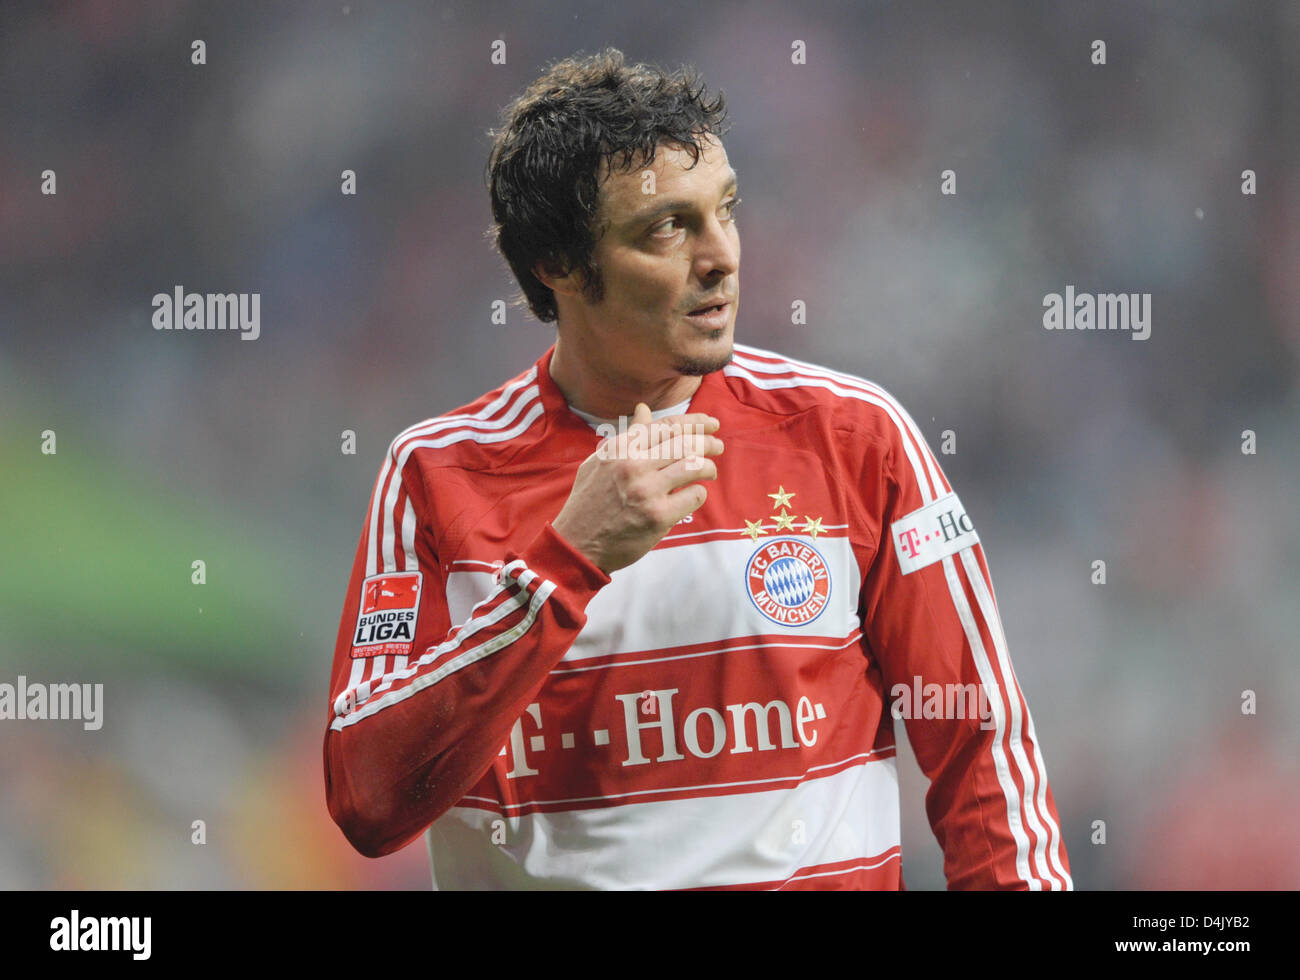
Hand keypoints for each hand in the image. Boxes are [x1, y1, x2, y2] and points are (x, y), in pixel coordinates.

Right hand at [552, 402, 723, 572]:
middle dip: (709, 442)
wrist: (577, 543)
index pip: (667, 425)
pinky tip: (693, 494)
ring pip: (694, 466)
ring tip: (710, 471)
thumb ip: (626, 436)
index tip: (711, 423)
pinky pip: (693, 496)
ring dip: (709, 467)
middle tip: (718, 446)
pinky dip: (699, 493)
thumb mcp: (600, 461)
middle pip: (686, 443)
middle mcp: (634, 465)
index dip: (695, 421)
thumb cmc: (589, 501)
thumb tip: (644, 410)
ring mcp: (647, 491)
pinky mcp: (658, 516)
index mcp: (620, 448)